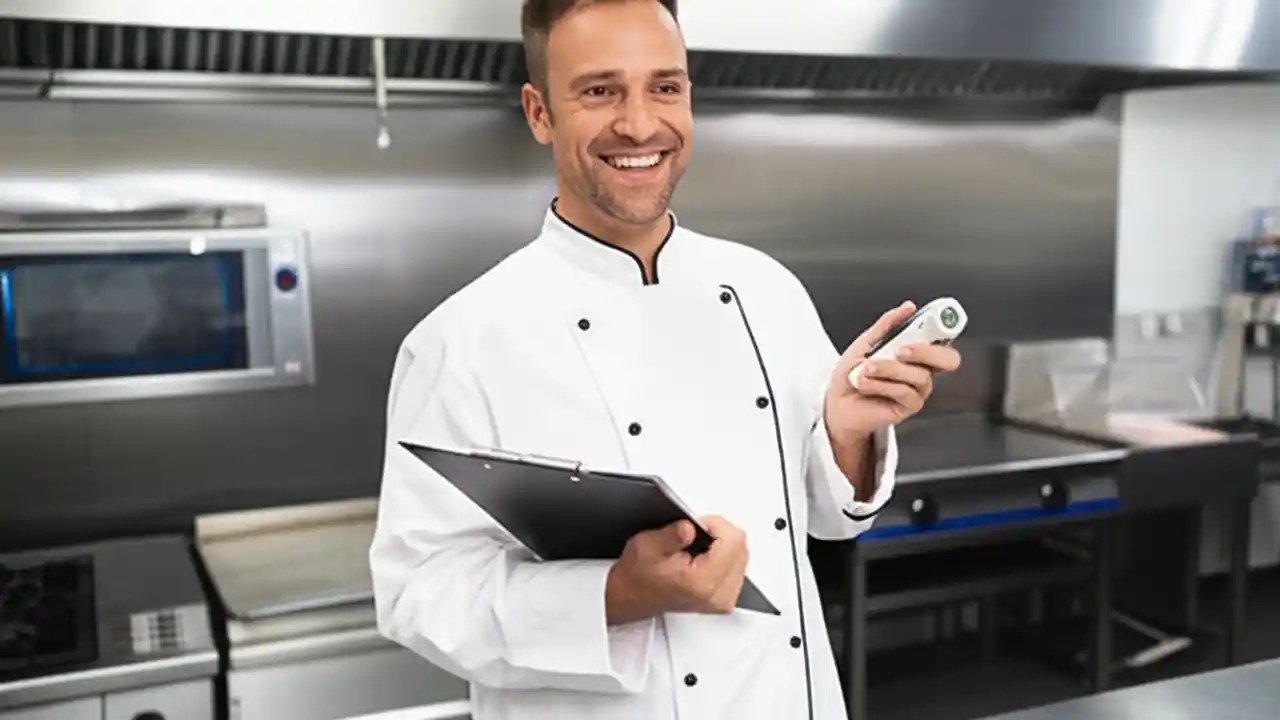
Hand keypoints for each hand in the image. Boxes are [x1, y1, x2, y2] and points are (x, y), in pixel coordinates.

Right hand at [604, 515, 747, 624]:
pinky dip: (725, 556)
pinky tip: (706, 557)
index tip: (698, 525)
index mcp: (702, 583)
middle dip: (721, 534)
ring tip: (699, 547)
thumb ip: (673, 534)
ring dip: (724, 545)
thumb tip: (691, 527)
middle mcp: (718, 596)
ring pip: (742, 556)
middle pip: (741, 548)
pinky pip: (738, 568)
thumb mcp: (647, 545)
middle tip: (697, 534)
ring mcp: (723, 601)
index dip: (715, 525)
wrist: (632, 597)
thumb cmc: (638, 576)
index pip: (733, 541)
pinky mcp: (725, 601)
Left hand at [825, 301, 962, 442]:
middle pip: (948, 359)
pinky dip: (881, 384)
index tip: (930, 322)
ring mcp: (917, 390)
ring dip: (887, 368)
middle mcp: (921, 370)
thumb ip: (887, 325)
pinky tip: (865, 383)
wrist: (835, 403)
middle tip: (900, 350)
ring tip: (865, 369)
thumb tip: (908, 307)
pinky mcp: (909, 407)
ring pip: (918, 375)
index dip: (945, 329)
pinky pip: (904, 392)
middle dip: (925, 351)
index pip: (943, 340)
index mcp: (916, 353)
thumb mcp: (866, 343)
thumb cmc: (851, 375)